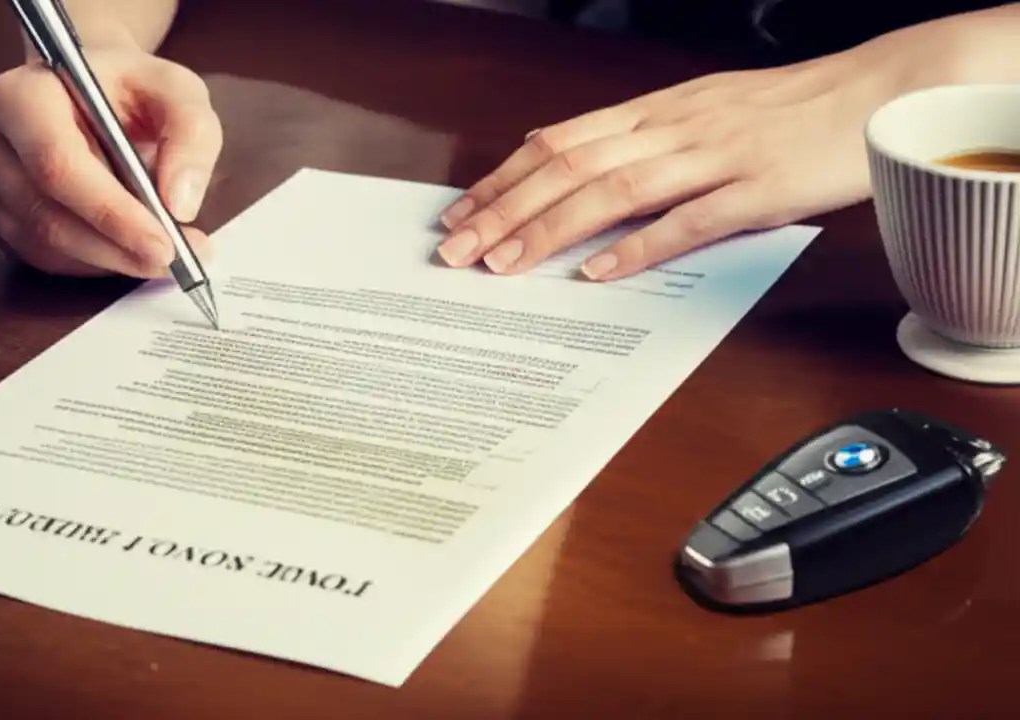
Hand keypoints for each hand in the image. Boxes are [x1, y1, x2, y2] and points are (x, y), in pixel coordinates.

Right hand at [0, 45, 220, 277]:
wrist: (87, 90)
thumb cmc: (129, 87)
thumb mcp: (176, 91)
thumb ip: (191, 136)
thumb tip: (180, 203)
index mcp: (22, 94)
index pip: (57, 166)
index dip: (110, 213)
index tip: (163, 244)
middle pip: (47, 215)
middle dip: (116, 248)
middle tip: (173, 261)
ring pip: (43, 244)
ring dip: (107, 260)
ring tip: (159, 256)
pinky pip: (38, 256)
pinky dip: (89, 263)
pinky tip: (123, 251)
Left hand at [434, 22, 965, 280]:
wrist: (878, 90)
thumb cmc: (788, 108)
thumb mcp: (700, 110)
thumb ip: (638, 138)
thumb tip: (570, 161)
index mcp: (657, 109)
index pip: (559, 142)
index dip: (503, 178)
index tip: (461, 212)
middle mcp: (674, 127)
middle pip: (570, 167)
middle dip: (505, 211)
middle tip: (457, 249)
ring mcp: (714, 156)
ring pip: (613, 191)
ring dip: (550, 231)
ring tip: (504, 265)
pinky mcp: (757, 189)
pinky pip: (688, 221)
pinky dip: (638, 248)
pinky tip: (598, 273)